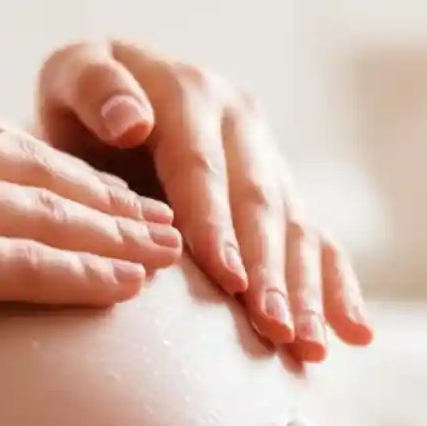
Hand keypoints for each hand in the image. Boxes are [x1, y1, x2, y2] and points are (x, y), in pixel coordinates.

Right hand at [0, 51, 181, 344]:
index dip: (48, 159)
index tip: (88, 178)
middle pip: (37, 168)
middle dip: (103, 194)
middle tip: (154, 214)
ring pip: (49, 213)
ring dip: (116, 234)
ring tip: (165, 252)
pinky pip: (27, 267)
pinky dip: (85, 275)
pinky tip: (127, 287)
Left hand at [38, 41, 371, 361]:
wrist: (109, 110)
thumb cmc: (82, 108)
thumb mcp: (72, 78)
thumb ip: (95, 89)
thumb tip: (133, 121)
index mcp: (192, 96)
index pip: (203, 168)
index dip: (217, 224)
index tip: (228, 277)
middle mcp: (242, 126)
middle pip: (261, 205)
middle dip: (271, 272)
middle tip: (275, 327)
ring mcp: (269, 164)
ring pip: (298, 230)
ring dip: (307, 293)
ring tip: (307, 347)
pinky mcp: (285, 199)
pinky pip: (321, 245)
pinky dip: (340, 291)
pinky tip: (354, 335)